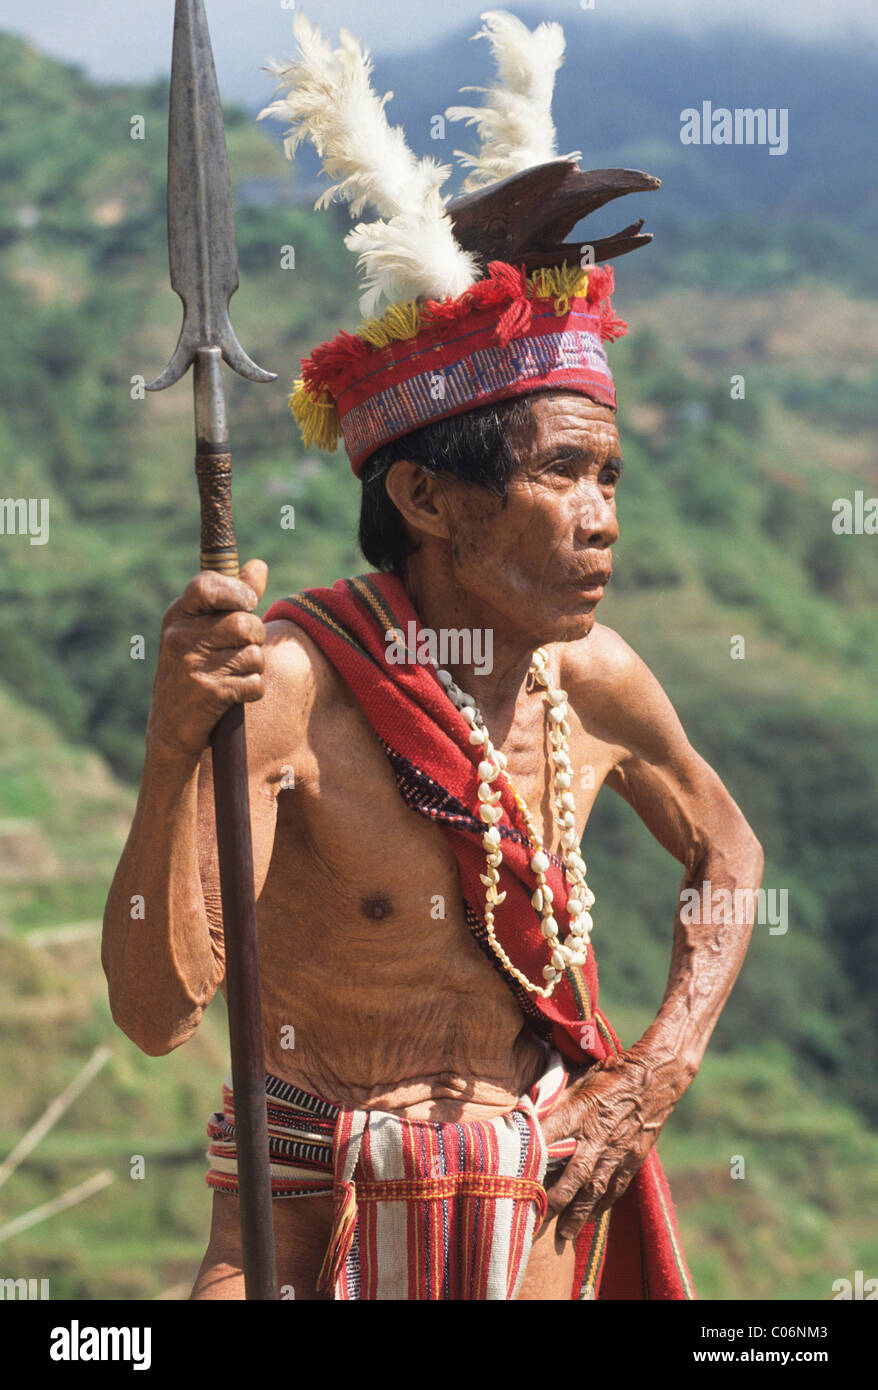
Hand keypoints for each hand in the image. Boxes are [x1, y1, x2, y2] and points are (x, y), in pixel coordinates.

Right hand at [147, 558, 267, 758]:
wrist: (170, 726)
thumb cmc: (194, 669)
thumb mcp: (202, 629)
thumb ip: (233, 596)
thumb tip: (259, 565)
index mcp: (178, 615)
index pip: (207, 585)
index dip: (237, 590)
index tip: (248, 602)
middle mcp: (181, 637)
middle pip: (245, 623)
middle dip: (255, 637)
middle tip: (242, 649)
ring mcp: (193, 665)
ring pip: (254, 655)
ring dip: (254, 667)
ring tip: (232, 674)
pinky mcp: (209, 693)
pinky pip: (255, 683)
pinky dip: (252, 690)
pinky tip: (234, 694)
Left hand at [540, 1045, 684, 1240]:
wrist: (655, 1077)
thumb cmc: (611, 1072)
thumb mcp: (579, 1078)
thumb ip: (555, 1098)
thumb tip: (527, 1109)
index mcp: (579, 1111)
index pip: (549, 1136)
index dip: (532, 1156)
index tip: (513, 1175)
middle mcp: (597, 1135)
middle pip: (572, 1174)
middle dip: (553, 1200)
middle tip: (534, 1220)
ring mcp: (616, 1150)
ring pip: (594, 1189)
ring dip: (577, 1214)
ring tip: (562, 1235)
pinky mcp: (632, 1159)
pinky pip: (615, 1188)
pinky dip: (601, 1207)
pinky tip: (588, 1220)